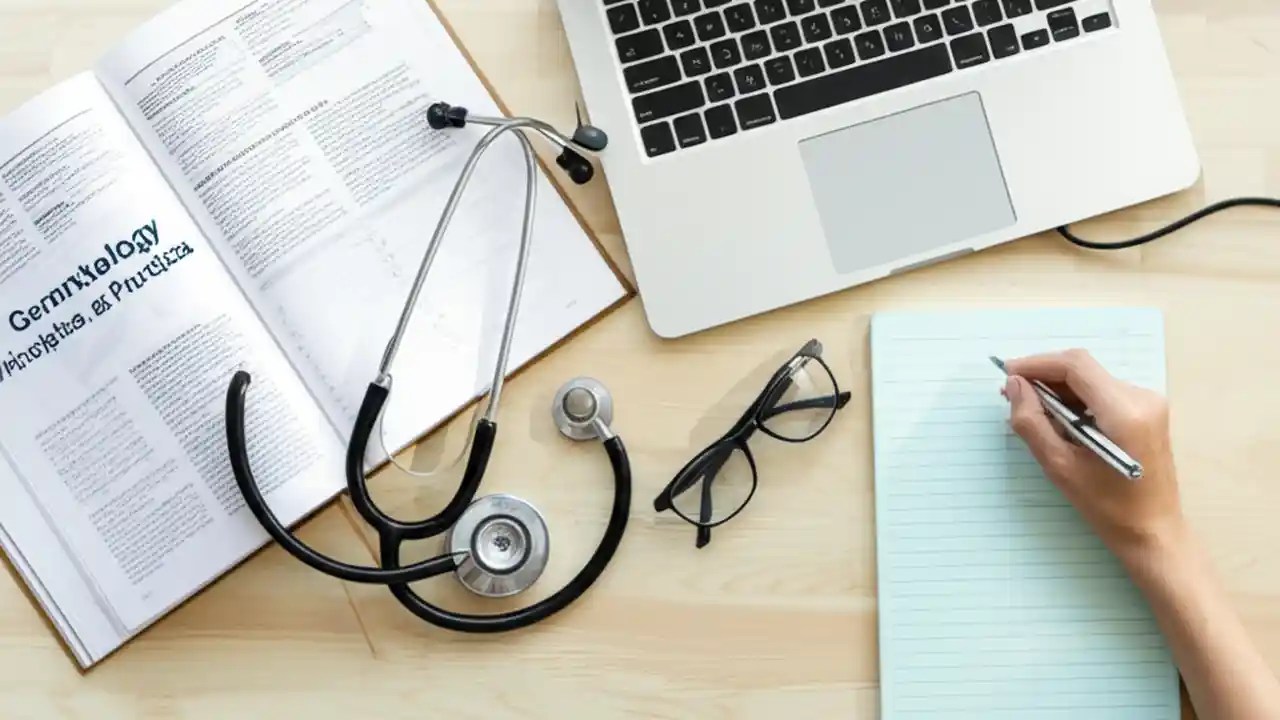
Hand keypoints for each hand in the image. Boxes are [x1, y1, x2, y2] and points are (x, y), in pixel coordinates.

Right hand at [1003, 350, 1185, 568]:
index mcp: (1124, 410)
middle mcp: (1141, 397)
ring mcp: (1148, 403)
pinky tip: (1058, 420)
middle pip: (1083, 369)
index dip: (1036, 363)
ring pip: (1091, 380)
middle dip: (1044, 376)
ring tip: (1031, 410)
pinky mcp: (1147, 412)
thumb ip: (1032, 421)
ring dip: (1059, 389)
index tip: (1006, 373)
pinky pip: (1102, 393)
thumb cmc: (1108, 508)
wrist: (1154, 532)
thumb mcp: (1060, 466)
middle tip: (1012, 394)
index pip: (1075, 366)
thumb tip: (1014, 385)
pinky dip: (1076, 400)